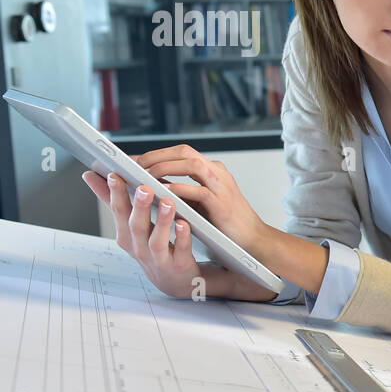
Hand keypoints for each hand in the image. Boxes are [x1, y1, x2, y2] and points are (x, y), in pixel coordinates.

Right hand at [83, 169, 203, 298]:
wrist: (175, 281)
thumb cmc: (152, 248)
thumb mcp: (130, 226)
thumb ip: (114, 201)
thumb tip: (92, 175)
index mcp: (126, 236)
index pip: (118, 213)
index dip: (115, 194)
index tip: (114, 175)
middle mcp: (139, 248)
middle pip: (136, 227)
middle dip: (138, 207)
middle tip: (144, 187)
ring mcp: (159, 259)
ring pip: (157, 241)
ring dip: (162, 221)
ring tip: (168, 202)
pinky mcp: (179, 265)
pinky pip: (181, 250)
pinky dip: (182, 238)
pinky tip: (184, 224)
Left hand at [132, 144, 266, 251]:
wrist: (252, 239)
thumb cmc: (224, 222)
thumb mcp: (199, 201)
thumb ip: (181, 190)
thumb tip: (151, 183)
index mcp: (213, 170)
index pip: (182, 151)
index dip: (158, 153)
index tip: (137, 160)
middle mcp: (218, 173)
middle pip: (185, 152)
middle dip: (157, 156)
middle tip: (136, 165)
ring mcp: (222, 187)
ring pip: (192, 165)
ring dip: (165, 168)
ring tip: (146, 176)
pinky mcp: (223, 204)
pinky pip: (199, 191)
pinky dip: (179, 190)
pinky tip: (164, 194)